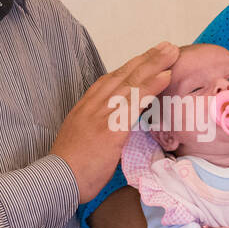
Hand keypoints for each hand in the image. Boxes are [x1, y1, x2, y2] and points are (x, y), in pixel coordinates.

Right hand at [51, 42, 178, 202]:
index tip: (147, 57)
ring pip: (131, 83)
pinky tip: (165, 77)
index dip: (131, 67)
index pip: (111, 80)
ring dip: (154, 66)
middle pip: (123, 75)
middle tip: (166, 46)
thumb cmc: (71, 169)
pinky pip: (134, 103)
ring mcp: (101, 115)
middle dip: (147, 59)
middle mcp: (93, 105)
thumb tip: (117, 127)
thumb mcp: (82, 140)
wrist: (57, 181)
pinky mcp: (110, 128)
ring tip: (172, 53)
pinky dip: (150, 87)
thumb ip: (99, 128)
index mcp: (85, 107)